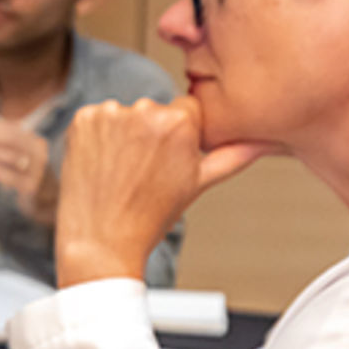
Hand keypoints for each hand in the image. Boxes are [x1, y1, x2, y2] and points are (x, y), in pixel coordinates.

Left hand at [0, 117, 57, 225]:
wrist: (43, 196)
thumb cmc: (22, 170)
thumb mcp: (14, 151)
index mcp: (35, 141)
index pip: (13, 129)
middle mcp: (39, 154)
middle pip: (13, 140)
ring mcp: (37, 170)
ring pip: (12, 156)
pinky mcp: (30, 187)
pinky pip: (12, 177)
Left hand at [55, 96, 275, 284]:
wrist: (101, 239)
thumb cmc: (151, 215)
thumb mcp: (199, 183)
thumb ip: (233, 155)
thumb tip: (266, 141)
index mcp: (180, 121)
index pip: (186, 109)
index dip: (177, 136)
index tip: (167, 158)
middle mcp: (145, 110)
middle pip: (154, 110)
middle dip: (150, 134)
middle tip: (142, 170)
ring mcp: (110, 113)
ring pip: (124, 114)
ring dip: (122, 133)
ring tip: (121, 170)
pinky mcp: (82, 118)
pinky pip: (96, 118)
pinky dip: (97, 135)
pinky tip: (101, 163)